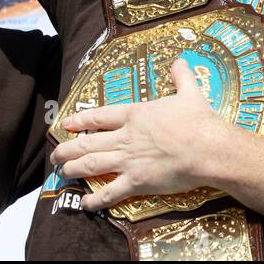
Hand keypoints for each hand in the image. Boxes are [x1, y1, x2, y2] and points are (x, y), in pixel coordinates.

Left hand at [50, 59, 229, 212]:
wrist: (208, 148)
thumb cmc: (199, 120)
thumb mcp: (190, 93)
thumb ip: (181, 77)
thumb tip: (180, 60)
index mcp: (135, 114)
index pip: (100, 116)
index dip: (80, 120)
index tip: (66, 123)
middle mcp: (125, 137)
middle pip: (88, 142)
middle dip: (68, 149)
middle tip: (55, 155)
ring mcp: (129, 160)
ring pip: (92, 165)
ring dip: (73, 169)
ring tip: (61, 173)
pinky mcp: (137, 182)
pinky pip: (111, 192)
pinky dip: (95, 199)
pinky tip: (84, 203)